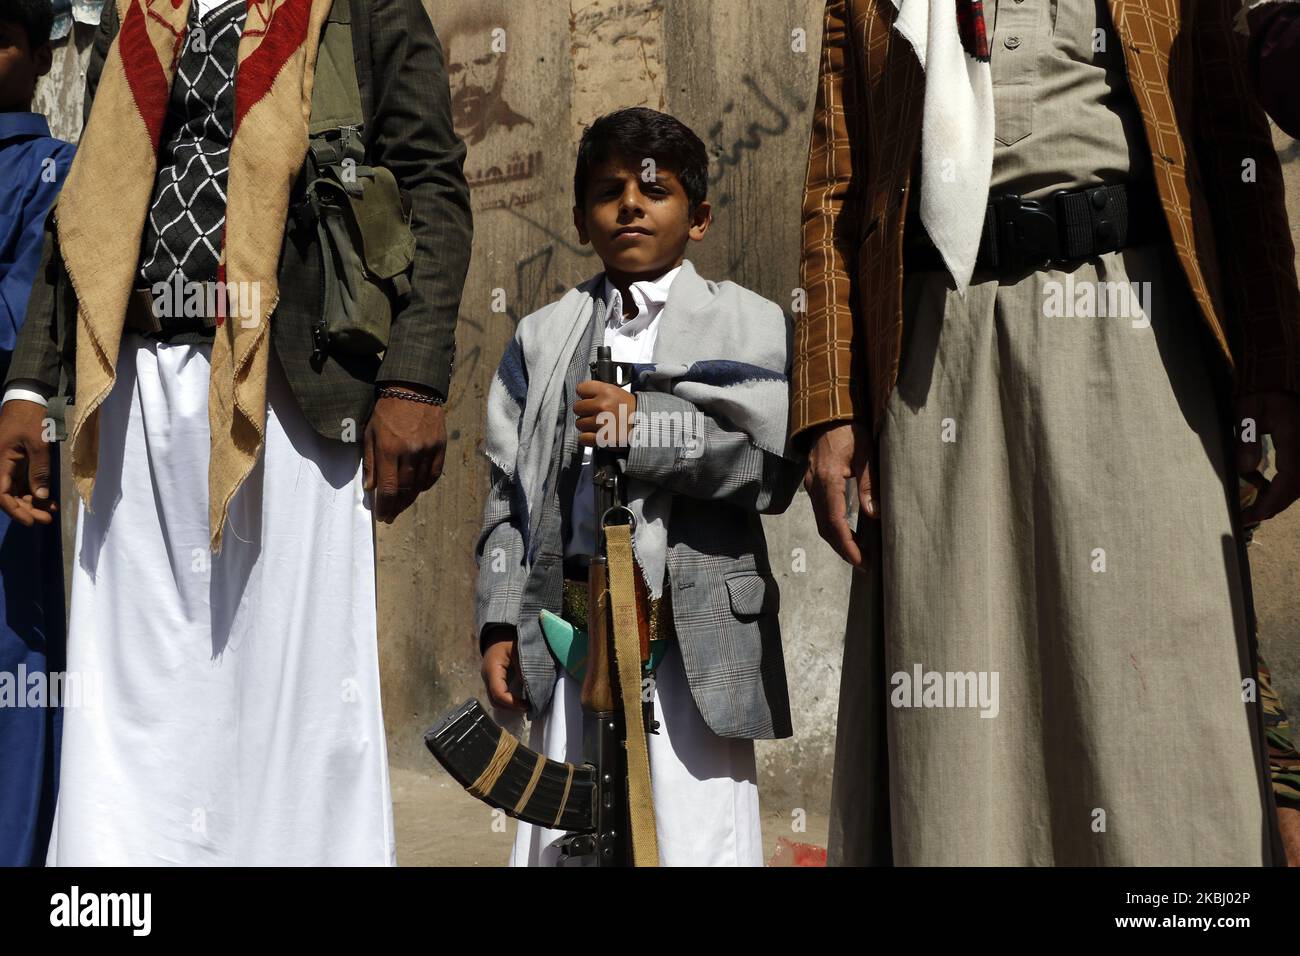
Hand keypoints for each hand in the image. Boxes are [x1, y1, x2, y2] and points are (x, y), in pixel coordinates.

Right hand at [0, 400, 57, 526]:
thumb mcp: (39, 444)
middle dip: (27, 510)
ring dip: (32, 504)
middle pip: (9, 496)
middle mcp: (1, 467)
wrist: (27, 401)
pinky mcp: (17, 464)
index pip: (2, 494)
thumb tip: (41, 496)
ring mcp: (9, 466)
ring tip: (50, 512)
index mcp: (0, 463)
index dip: (15, 510)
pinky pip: (23, 483)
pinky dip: (34, 493)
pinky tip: (49, 501)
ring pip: (16, 492)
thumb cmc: (31, 420)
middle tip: (47, 520)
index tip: (32, 521)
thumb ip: (40, 471)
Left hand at [363, 385, 446, 522]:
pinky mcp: (439, 446)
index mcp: (389, 450)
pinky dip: (425, 484)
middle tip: (391, 515)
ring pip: (420, 484)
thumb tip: (371, 488)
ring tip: (402, 504)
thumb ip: (371, 462)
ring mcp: (427, 450)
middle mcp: (409, 453)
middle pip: (404, 489)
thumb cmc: (386, 412)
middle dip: (396, 506)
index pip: (388, 487)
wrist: (413, 390)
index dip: (385, 506)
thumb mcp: (370, 434)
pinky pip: (434, 474)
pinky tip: (418, 489)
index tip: (383, 516)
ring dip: (410, 498)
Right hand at [480, 625, 524, 710]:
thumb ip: (524, 668)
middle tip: (529, 706)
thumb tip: (530, 690)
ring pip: (496, 700)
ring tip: (526, 703)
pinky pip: (499, 694)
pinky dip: (509, 699)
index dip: (512, 703)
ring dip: (510, 705)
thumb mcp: (520, 649)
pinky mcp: (493, 680)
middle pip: (495, 701)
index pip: (498, 693)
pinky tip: (521, 698)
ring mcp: (488, 679)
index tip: (527, 704)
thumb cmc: (511, 637)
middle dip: (511, 707)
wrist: (502, 630)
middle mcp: (487, 676)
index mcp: (492, 669)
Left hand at [573, 380, 636, 447]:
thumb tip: (585, 394)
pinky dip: (587, 439)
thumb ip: (601, 392)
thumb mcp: (619, 393)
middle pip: (577, 407)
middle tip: (595, 414)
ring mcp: (601, 422)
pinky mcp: (601, 438)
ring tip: (599, 425)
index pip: (581, 388)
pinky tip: (596, 435)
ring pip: (579, 424)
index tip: (588, 399)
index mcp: (607, 392)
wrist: (647, 428)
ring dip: (587, 426)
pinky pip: (583, 438)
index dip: (584, 395)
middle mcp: (603, 405)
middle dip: (584, 412)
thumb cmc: (634, 412)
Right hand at [803, 419, 875, 566]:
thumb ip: (868, 484)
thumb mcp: (865, 454)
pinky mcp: (813, 485)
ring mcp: (811, 487)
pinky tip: (847, 533)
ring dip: (838, 541)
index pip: (835, 521)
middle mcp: (815, 487)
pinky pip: (821, 513)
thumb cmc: (849, 430)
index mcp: (828, 480)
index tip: (860, 560)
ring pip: (821, 522)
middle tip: (863, 564)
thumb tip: (874, 514)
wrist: (826, 413)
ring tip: (858, 554)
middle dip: (843, 549)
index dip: (847, 544)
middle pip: (825, 528)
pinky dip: (833, 528)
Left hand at [1236, 391, 1299, 525]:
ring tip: (1251, 507)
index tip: (1252, 515)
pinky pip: (1296, 477)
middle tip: (1246, 517)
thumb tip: (1245, 470)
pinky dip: (1280, 487)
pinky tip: (1261, 486)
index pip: (1289, 479)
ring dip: (1276, 498)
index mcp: (1294, 438)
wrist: (1283, 384)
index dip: (1272, 501)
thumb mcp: (1248, 409)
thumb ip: (1246, 437)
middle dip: (1272, 506)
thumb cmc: (1263, 394)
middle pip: (1295, 488)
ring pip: (1298, 485)